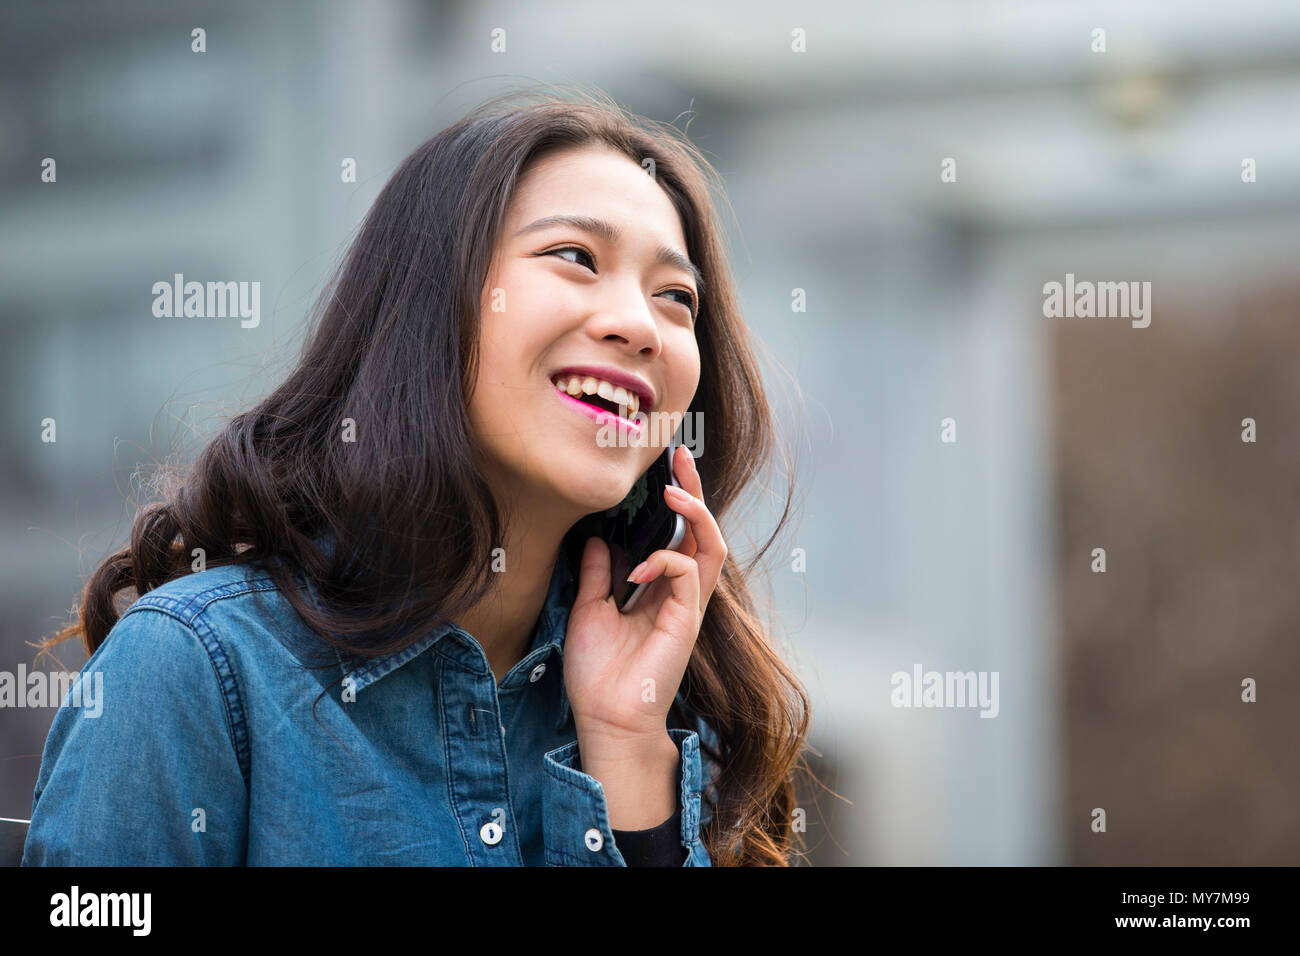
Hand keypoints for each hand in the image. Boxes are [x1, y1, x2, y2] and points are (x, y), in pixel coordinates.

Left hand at [564, 444, 727, 747]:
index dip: (676, 500)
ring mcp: (688, 607)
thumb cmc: (597, 673)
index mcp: (659, 589)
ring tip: (674, 492)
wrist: (605, 718)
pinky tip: (636, 570)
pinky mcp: (687, 621)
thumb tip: (597, 539)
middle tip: (681, 456)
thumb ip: (598, 574)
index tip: (664, 467)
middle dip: (695, 491)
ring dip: (695, 514)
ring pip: (711, 547)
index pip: (678, 534)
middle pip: (703, 532)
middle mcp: (680, 594)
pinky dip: (665, 560)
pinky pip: (689, 573)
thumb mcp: (589, 610)